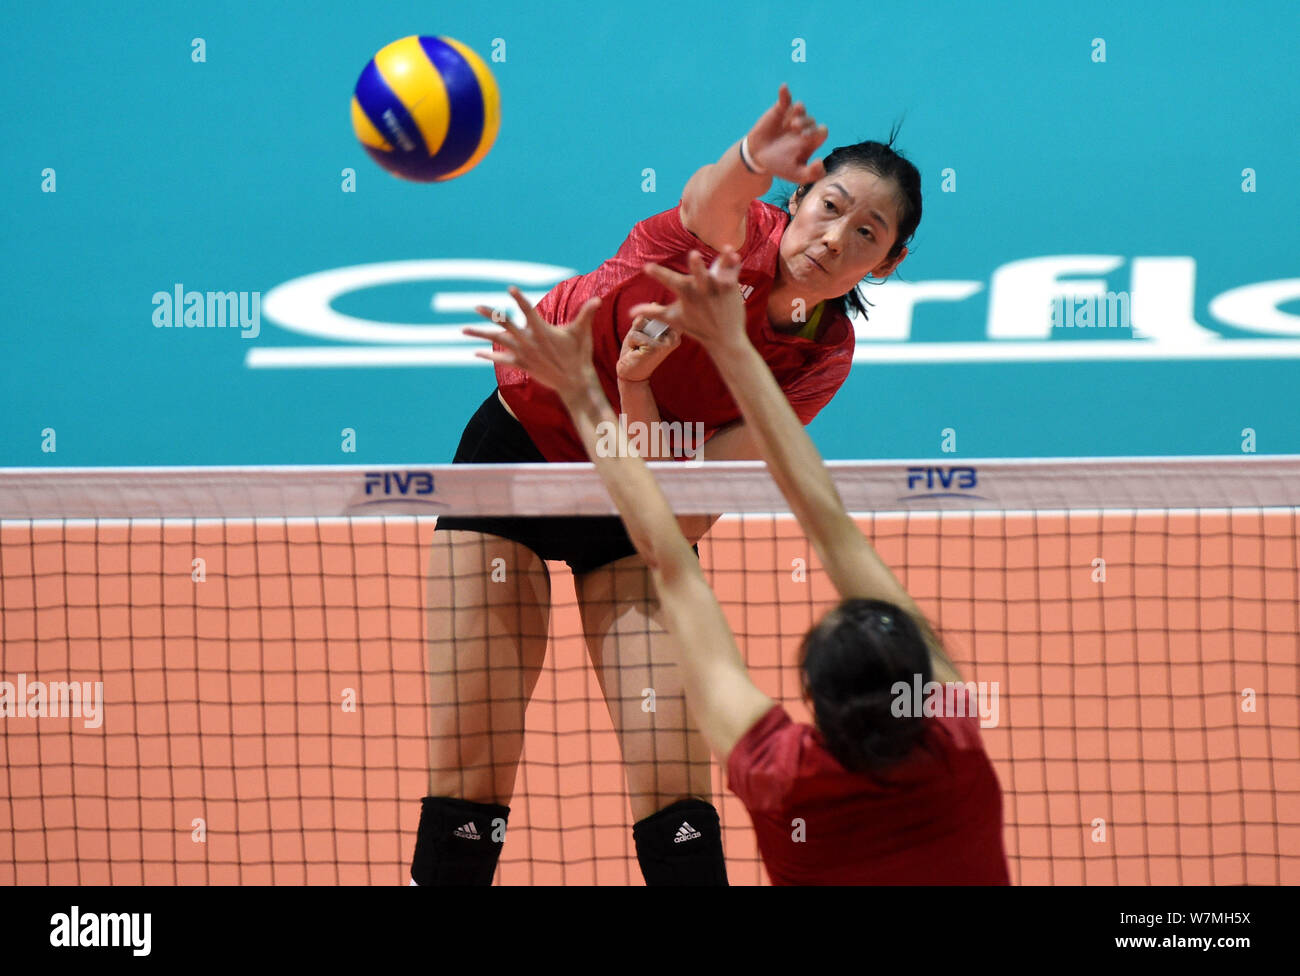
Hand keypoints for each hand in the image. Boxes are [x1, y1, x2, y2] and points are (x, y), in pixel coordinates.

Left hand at [464, 287, 601, 402]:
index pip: (528, 311)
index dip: (519, 299)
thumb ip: (586, 314)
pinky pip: (501, 359)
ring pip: (498, 342)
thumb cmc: (579, 355)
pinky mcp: (522, 365)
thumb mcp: (582, 333)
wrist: (574, 382)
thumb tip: (598, 299)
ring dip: (480, 335)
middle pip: (506, 325)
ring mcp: (524, 354)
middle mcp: (529, 341)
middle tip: (475, 306)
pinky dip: (488, 356)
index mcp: (542, 330)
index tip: (510, 288)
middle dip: (490, 314)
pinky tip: (475, 353)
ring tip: (462, 329)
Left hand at [616, 316, 680, 381]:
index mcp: (674, 330)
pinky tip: (637, 353)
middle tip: (641, 344)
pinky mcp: (656, 347)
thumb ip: (646, 317)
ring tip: (639, 347)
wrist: (631, 375)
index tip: (646, 339)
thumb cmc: (635, 351)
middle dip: (638, 329)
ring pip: (641, 323)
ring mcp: (666, 342)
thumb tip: (653, 306)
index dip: (643, 324)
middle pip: (648, 316)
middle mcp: (674, 336)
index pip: (655, 311)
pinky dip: (630, 342)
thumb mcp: (640, 330)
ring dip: (634, 335)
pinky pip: (635, 334)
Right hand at [629, 248, 747, 352]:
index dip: (657, 274)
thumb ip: (653, 312)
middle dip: (696, 266)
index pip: (669, 281)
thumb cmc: (696, 326)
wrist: (724, 339)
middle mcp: (702, 290)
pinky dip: (734, 264)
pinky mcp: (731, 288)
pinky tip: (736, 255)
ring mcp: (717, 289)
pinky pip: (733, 273)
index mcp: (686, 294)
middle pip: (698, 276)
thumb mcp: (673, 318)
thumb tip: (629, 313)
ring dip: (722, 261)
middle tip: (693, 254)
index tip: (646, 267)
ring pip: (719, 272)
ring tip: (727, 249)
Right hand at [746, 84, 826, 183]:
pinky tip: (784, 88)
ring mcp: (793, 117)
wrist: (758, 157)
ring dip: (798, 112)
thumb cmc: (780, 166)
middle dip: (806, 124)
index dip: (817, 133)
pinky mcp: (781, 110)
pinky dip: (785, 93)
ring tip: (791, 123)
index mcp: (811, 141)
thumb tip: (821, 163)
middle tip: (796, 129)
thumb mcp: (796, 175)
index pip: (821, 132)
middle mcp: (805, 127)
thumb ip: (811, 174)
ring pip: (801, 110)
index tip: (805, 138)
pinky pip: (785, 99)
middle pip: (812, 120)